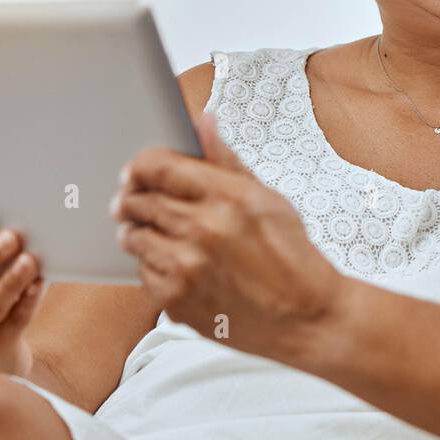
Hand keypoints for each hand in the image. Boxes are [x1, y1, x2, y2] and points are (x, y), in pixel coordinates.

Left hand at [111, 112, 345, 361]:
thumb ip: (227, 161)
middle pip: (137, 201)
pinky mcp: (176, 300)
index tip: (137, 173)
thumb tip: (202, 123)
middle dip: (134, 199)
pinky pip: (142, 271)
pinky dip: (153, 265)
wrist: (305, 317)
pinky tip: (178, 265)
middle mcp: (203, 229)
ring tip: (163, 235)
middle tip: (138, 203)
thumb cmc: (291, 256)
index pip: (157, 167)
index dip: (140, 167)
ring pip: (133, 236)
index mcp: (228, 197)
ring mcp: (186, 267)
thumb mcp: (268, 199)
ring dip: (140, 232)